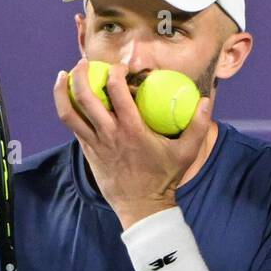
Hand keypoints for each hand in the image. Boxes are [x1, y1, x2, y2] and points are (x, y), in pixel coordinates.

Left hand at [53, 59, 212, 229]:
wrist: (142, 207)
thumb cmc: (164, 179)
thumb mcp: (186, 153)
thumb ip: (198, 126)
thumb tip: (206, 101)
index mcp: (132, 129)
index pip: (115, 89)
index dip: (116, 70)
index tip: (122, 67)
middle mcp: (109, 134)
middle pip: (85, 95)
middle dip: (81, 72)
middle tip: (85, 62)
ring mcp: (95, 144)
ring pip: (69, 111)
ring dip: (63, 89)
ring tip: (64, 75)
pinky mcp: (89, 153)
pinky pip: (72, 126)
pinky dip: (67, 109)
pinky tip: (69, 99)